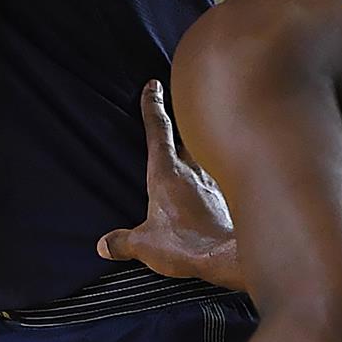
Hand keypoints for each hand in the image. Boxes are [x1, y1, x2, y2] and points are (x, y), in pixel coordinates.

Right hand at [97, 81, 245, 289]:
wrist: (231, 256)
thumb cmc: (188, 243)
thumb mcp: (145, 244)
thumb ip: (124, 242)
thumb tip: (106, 245)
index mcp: (166, 171)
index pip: (157, 130)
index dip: (153, 106)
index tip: (153, 86)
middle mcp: (194, 168)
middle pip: (187, 135)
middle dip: (182, 123)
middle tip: (180, 111)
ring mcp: (218, 179)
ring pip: (208, 153)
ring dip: (202, 149)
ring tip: (199, 151)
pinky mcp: (235, 196)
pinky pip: (225, 177)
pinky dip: (221, 176)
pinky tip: (219, 189)